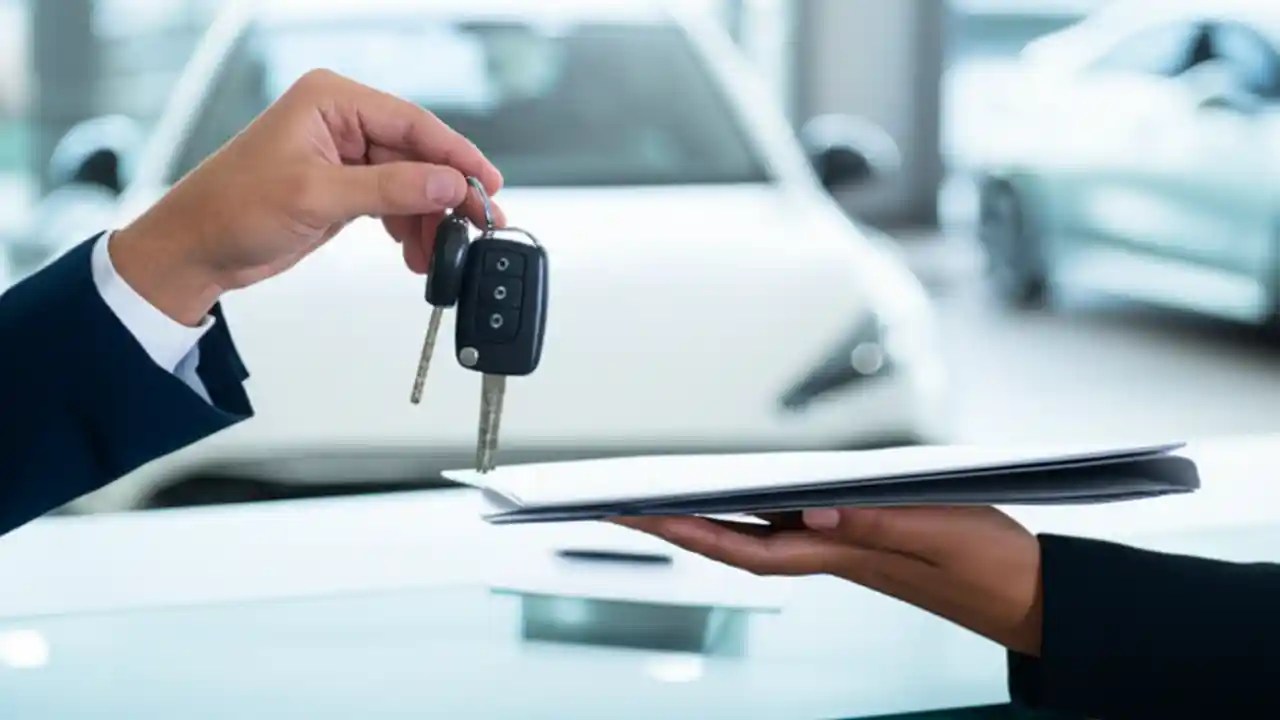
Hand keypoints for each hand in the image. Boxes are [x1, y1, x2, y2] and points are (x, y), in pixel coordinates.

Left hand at [110, 69, 505, 324]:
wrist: (196, 250)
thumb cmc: (231, 208)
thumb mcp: (319, 197)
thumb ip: (390, 189)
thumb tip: (447, 184)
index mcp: (331, 100)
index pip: (412, 123)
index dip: (456, 155)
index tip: (487, 185)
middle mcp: (340, 120)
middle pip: (418, 154)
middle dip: (446, 195)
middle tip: (478, 225)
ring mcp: (343, 155)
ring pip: (411, 183)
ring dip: (429, 219)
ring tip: (442, 252)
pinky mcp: (343, 187)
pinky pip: (393, 202)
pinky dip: (409, 228)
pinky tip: (417, 251)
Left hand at [616, 507, 1043, 655]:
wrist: (1034, 596)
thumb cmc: (993, 568)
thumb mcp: (941, 533)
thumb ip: (878, 521)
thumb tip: (814, 509)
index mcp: (845, 555)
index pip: (748, 547)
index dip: (691, 529)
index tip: (641, 511)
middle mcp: (835, 554)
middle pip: (740, 541)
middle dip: (679, 522)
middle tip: (626, 503)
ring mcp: (847, 551)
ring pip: (762, 535)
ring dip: (712, 517)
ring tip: (668, 496)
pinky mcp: (865, 544)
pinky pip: (795, 527)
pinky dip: (759, 511)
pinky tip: (749, 498)